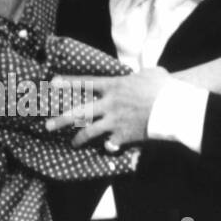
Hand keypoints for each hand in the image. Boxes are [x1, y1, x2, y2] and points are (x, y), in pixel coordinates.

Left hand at [44, 68, 171, 148]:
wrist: (172, 106)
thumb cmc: (163, 86)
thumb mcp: (148, 73)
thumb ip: (136, 75)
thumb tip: (138, 75)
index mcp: (114, 86)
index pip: (85, 83)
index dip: (68, 82)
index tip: (54, 83)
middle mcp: (109, 104)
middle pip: (79, 112)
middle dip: (61, 120)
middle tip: (48, 126)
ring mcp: (114, 121)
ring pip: (89, 132)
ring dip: (79, 138)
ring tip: (72, 143)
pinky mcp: (123, 135)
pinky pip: (110, 144)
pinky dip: (108, 146)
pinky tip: (107, 148)